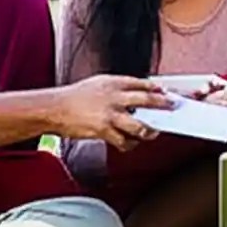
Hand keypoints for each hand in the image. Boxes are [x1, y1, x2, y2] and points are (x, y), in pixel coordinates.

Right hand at [54, 75, 170, 152]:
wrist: (54, 109)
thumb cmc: (75, 97)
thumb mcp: (98, 83)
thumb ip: (118, 87)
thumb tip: (137, 92)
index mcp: (114, 83)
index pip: (142, 83)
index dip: (157, 88)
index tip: (167, 92)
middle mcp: (114, 97)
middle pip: (147, 100)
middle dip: (163, 104)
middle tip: (173, 107)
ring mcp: (110, 115)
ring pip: (139, 125)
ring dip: (150, 130)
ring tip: (153, 132)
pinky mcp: (103, 131)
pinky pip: (123, 141)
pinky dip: (130, 144)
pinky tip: (131, 143)